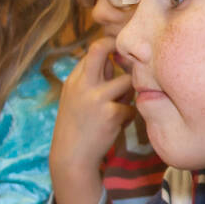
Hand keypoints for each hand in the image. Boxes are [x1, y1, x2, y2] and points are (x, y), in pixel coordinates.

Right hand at [49, 36, 132, 184]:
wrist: (72, 156)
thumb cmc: (78, 127)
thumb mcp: (77, 98)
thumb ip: (94, 79)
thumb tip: (114, 59)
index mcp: (74, 80)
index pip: (92, 51)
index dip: (110, 48)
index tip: (121, 50)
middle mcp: (82, 85)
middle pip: (100, 49)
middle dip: (118, 47)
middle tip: (133, 54)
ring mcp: (97, 98)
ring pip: (127, 81)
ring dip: (129, 94)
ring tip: (121, 107)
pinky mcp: (111, 114)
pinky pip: (132, 107)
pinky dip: (128, 116)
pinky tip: (118, 126)